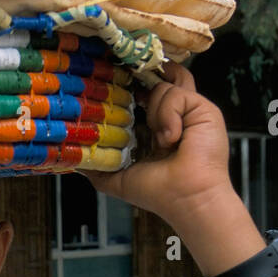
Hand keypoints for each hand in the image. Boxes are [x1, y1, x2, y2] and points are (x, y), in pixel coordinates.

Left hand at [81, 60, 234, 224]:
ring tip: (162, 141)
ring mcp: (190, 111)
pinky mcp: (203, 109)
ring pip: (164, 87)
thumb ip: (98, 167)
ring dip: (156, 111)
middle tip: (131, 87)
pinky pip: (177, 94)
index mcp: (158, 129)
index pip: (145, 96)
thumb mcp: (119, 179)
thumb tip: (74, 161)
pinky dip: (169, 114)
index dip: (131, 88)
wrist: (186, 198)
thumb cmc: (160, 193)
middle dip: (143, 78)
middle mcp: (175, 117)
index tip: (115, 86)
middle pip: (160, 79)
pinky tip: (173, 138)